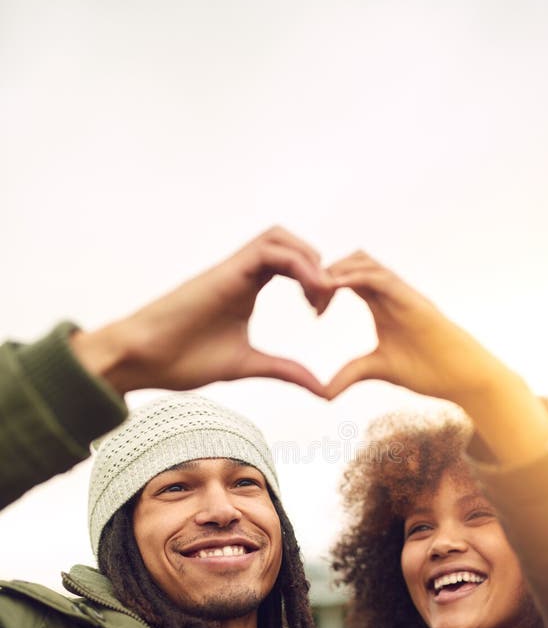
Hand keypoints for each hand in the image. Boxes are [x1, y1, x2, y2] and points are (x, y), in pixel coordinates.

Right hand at [70, 226, 334, 395]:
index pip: (291, 265)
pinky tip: (306, 294)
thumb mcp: (248, 365)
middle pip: (290, 244)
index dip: (316, 282)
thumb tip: (322, 390)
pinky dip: (298, 264)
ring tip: (318, 297)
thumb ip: (285, 370)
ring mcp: (232, 269)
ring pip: (280, 238)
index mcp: (247, 288)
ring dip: (309, 260)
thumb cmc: (184, 360)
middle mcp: (242, 272)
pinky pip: (269, 250)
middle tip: (322, 306)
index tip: (320, 314)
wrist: (144, 359)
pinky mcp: (224, 271)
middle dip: (318, 267)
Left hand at [325, 251, 503, 401]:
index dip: (323, 286)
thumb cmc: (428, 370)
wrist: (462, 376)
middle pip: (351, 262)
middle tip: (308, 299)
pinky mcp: (411, 300)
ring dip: (336, 271)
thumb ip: (350, 374)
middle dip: (325, 273)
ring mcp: (401, 293)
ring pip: (363, 262)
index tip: (310, 308)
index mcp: (380, 304)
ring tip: (315, 291)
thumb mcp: (377, 370)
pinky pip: (379, 277)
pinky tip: (332, 288)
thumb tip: (323, 393)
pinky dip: (354, 277)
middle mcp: (389, 292)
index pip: (346, 279)